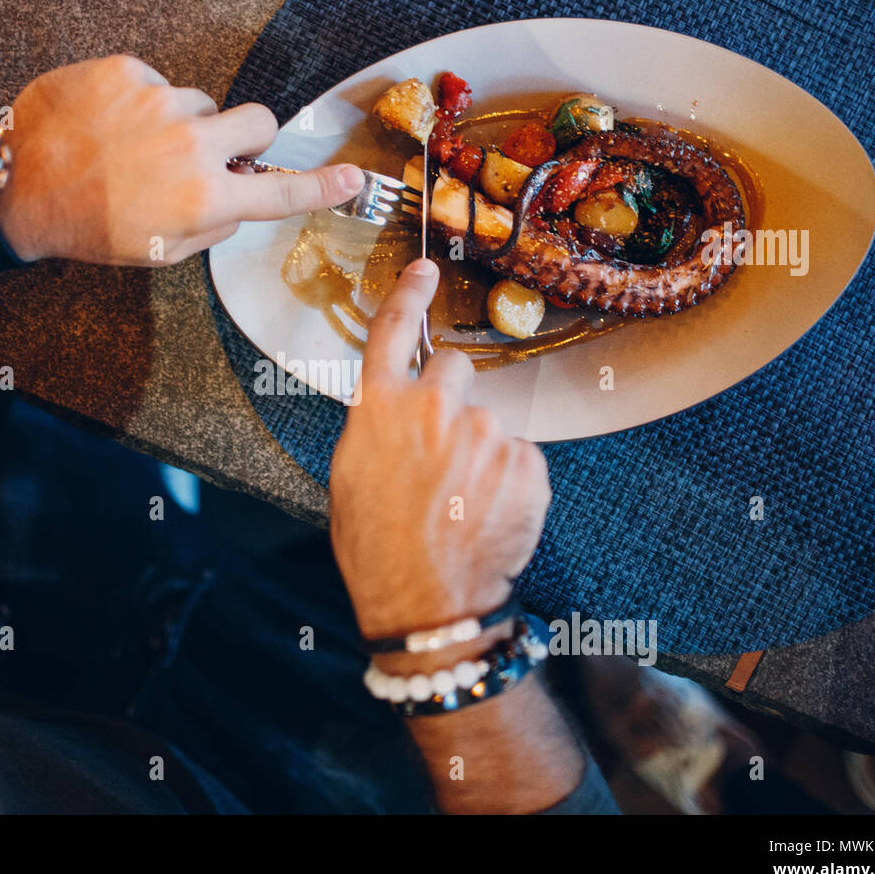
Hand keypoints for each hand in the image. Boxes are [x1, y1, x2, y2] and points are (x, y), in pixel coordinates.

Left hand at [0, 55, 364, 265]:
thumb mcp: (158, 251)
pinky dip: (141, 104)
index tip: (352, 179)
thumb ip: (210, 228)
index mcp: (203, 201)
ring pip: (201, 104)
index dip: (323, 188)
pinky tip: (110, 126)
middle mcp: (191, 148)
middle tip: (217, 152)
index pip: (280, 194)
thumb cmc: (87, 227)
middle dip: (246, 138)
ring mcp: (161, 104)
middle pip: (258, 122)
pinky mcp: (128, 73)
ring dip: (182, 124)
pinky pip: (156, 85)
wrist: (20, 187)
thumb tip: (234, 204)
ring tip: (136, 147)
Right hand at [329, 258, 551, 641]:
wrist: (425, 602)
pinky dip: (508, 478)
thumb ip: (374, 428)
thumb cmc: (376, 548)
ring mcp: (484, 434)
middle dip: (451, 399)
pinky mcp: (525, 462)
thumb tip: (394, 411)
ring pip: (489, 421)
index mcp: (380, 409)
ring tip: (460, 500)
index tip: (424, 271)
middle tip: (442, 451)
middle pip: (454, 370)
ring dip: (480, 449)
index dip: (408, 295)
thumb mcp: (349, 478)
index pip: (394, 332)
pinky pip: (519, 455)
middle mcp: (434, 408)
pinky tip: (485, 512)